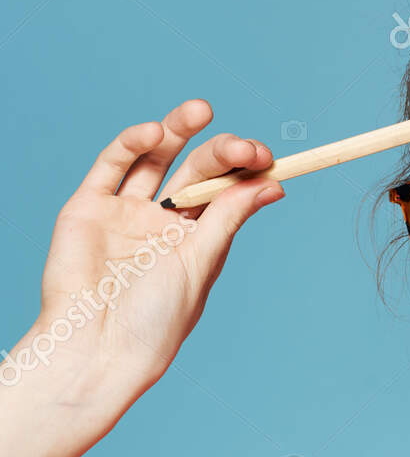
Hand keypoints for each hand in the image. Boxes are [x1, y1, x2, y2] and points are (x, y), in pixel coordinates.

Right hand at [33, 98, 281, 400]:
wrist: (96, 345)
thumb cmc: (155, 318)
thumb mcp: (200, 262)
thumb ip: (228, 217)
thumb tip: (273, 183)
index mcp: (198, 238)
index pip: (227, 191)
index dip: (245, 170)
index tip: (265, 158)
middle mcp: (163, 220)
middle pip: (196, 170)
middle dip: (221, 152)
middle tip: (242, 146)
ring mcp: (126, 211)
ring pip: (155, 157)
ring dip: (179, 130)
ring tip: (201, 111)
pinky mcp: (89, 206)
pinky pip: (112, 165)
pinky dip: (133, 142)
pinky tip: (156, 132)